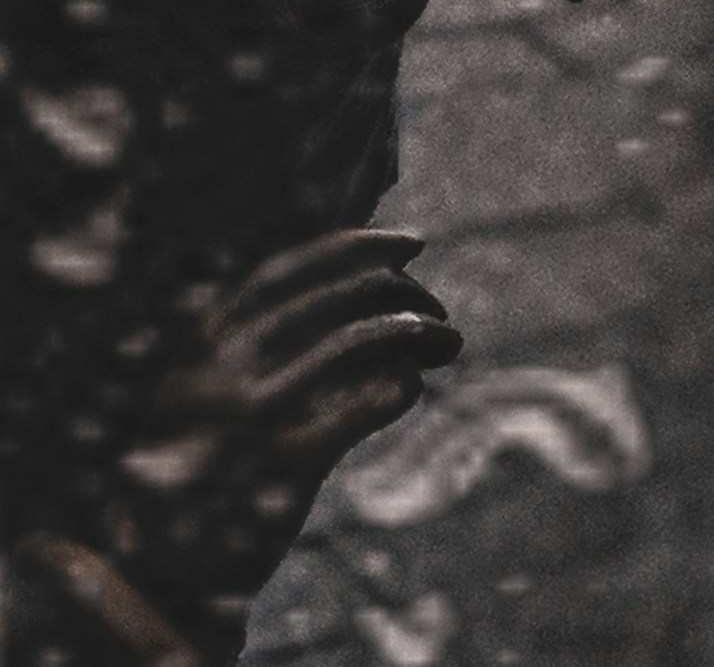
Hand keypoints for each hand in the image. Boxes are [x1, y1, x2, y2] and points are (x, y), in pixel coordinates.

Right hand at [104, 229, 458, 629]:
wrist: (155, 579)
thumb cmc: (194, 472)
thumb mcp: (198, 392)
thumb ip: (250, 341)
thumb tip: (357, 281)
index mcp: (206, 342)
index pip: (294, 268)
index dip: (361, 247)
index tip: (412, 243)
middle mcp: (226, 369)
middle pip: (341, 297)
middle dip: (405, 293)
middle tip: (437, 310)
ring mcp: (252, 418)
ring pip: (361, 338)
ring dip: (419, 331)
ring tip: (448, 342)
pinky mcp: (284, 469)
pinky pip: (369, 401)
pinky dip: (403, 384)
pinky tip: (409, 389)